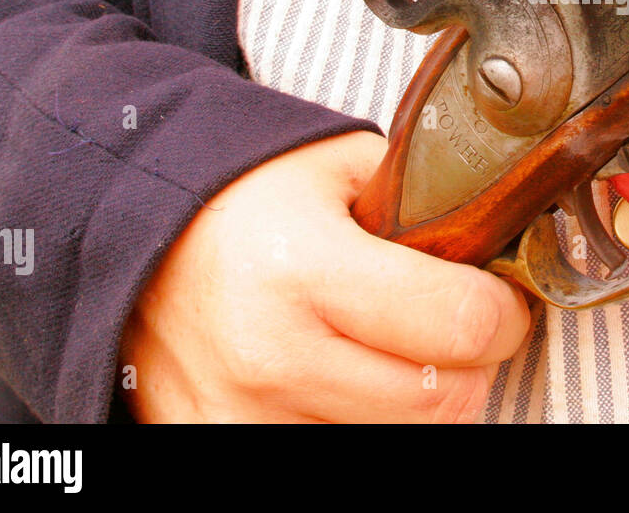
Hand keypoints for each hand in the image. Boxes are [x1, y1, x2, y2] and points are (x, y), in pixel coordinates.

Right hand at [119, 131, 530, 421]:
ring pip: (398, 442)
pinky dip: (358, 425)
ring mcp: (240, 418)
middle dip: (470, 365)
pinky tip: (348, 385)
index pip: (460, 326)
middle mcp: (270, 356)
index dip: (501, 315)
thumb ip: (428, 209)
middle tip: (453, 330)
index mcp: (306, 268)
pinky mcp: (214, 447)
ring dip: (415, 404)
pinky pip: (333, 458)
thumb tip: (499, 263)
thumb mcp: (343, 170)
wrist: (127, 232)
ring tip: (390, 352)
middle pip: (441, 402)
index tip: (498, 303)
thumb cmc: (244, 196)